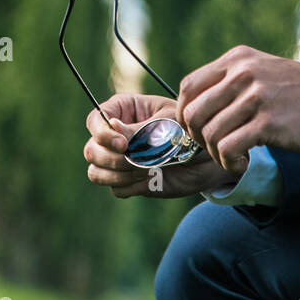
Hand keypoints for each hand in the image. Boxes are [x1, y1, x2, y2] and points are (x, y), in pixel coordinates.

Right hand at [83, 93, 248, 198]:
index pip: (95, 120)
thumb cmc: (189, 131)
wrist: (207, 160)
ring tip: (146, 171)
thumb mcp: (167, 124)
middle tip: (139, 161)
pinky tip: (151, 179)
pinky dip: (130, 186)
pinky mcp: (127, 181)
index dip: (102, 134)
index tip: (123, 145)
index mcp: (124, 110)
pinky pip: (115, 188)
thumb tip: (111, 126)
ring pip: (96, 172)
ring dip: (118, 175)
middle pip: (92, 150)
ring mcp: (119, 160)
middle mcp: (116, 136)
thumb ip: (139, 129)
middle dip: (112, 159)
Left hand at [176, 46, 299, 171]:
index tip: (195, 130)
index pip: (189, 86)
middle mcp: (243, 73)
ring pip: (209, 133)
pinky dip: (229, 162)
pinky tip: (241, 163)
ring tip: (232, 158)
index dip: (184, 113)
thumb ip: (233, 79)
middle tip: (213, 148)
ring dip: (215, 154)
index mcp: (238, 59)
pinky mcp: (268, 122)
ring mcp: (256, 97)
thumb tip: (198, 102)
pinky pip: (228, 148)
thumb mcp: (264, 70)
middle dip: (196, 138)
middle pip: (193, 112)